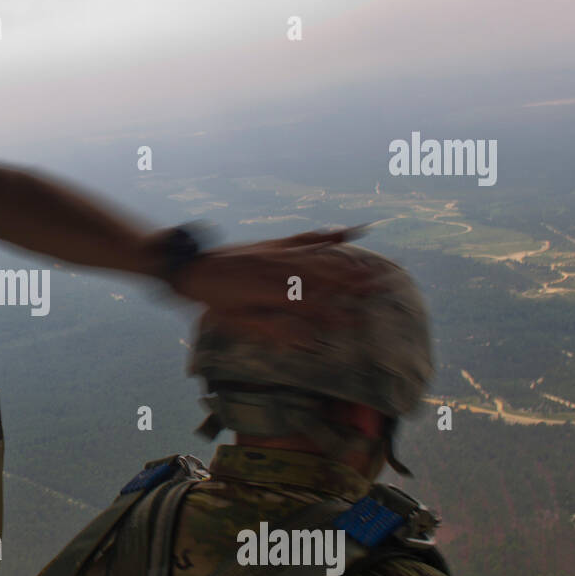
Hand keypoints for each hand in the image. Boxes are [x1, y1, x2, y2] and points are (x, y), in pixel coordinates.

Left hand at [169, 225, 385, 344]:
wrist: (191, 267)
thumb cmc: (213, 300)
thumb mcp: (237, 322)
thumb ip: (271, 331)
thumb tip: (303, 342)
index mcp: (269, 292)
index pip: (310, 305)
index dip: (334, 314)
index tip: (358, 321)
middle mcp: (277, 270)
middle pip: (323, 277)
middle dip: (354, 283)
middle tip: (383, 287)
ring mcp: (278, 253)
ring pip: (321, 257)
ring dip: (350, 262)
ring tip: (376, 266)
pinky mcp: (275, 244)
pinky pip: (306, 237)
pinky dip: (328, 235)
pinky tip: (349, 232)